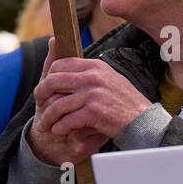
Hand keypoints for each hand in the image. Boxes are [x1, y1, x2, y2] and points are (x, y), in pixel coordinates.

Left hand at [25, 38, 151, 166]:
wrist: (143, 121)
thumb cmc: (124, 102)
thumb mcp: (108, 78)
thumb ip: (88, 70)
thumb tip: (62, 52)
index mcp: (95, 66)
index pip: (61, 64)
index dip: (49, 76)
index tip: (45, 88)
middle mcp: (92, 77)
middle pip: (53, 81)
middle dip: (41, 93)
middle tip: (39, 103)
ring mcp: (93, 94)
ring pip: (58, 104)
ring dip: (49, 116)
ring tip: (46, 125)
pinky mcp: (94, 112)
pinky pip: (67, 120)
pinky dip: (60, 127)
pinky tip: (59, 131)